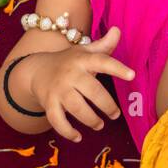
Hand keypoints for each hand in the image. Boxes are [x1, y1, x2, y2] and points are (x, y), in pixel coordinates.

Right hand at [27, 25, 134, 141]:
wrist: (35, 69)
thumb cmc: (68, 62)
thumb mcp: (84, 52)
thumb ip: (103, 46)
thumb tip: (117, 30)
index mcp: (83, 60)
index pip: (102, 61)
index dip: (117, 68)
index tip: (132, 75)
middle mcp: (71, 74)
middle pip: (92, 90)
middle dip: (107, 105)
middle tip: (115, 114)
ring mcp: (58, 89)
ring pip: (76, 107)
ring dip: (90, 119)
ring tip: (100, 125)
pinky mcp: (48, 103)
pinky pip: (57, 120)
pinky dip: (67, 131)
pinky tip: (78, 137)